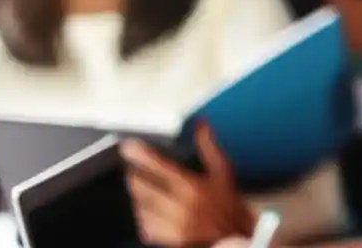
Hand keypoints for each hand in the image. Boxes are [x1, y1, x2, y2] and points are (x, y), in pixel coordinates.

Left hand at [124, 123, 254, 246]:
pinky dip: (143, 215)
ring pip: (138, 205)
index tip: (129, 147)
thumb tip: (201, 124)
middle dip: (134, 174)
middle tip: (134, 167)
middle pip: (141, 186)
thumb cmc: (228, 206)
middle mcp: (179, 206)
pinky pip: (143, 224)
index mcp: (192, 186)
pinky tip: (150, 209)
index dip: (140, 154)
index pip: (158, 166)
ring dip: (138, 195)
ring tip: (144, 188)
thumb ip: (208, 146)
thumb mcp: (222, 172)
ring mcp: (171, 224)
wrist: (232, 235)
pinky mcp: (165, 238)